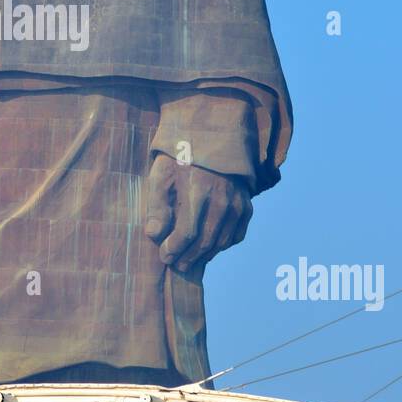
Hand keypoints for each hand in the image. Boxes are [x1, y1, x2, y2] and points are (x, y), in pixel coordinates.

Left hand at [144, 157, 251, 271]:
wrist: (214, 136)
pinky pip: (237, 235)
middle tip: (175, 264)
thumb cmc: (180, 156)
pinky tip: (210, 247)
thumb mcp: (161, 173)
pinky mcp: (246, 205)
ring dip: (204, 255)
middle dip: (188, 257)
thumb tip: (155, 235)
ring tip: (190, 260)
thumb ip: (157, 205)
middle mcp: (221, 200)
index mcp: (197, 191)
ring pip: (222, 241)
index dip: (174, 249)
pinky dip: (223, 245)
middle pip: (205, 241)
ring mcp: (237, 204)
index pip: (187, 233)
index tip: (164, 256)